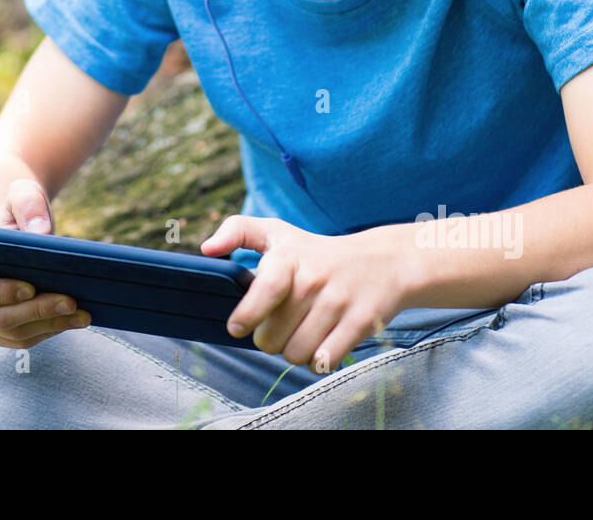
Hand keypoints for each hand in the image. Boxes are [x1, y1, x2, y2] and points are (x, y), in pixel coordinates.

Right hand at [0, 178, 90, 347]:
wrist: (12, 232)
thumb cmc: (14, 213)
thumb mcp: (20, 195)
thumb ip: (28, 203)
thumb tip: (41, 232)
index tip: (31, 287)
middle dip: (36, 311)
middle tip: (71, 300)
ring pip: (14, 334)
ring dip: (50, 325)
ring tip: (83, 312)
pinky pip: (24, 338)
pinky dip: (51, 330)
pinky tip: (76, 318)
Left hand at [200, 215, 410, 372]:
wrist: (385, 261)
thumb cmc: (319, 252)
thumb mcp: (279, 233)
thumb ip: (238, 231)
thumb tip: (207, 248)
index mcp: (289, 258)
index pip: (265, 290)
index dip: (246, 315)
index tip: (236, 327)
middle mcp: (314, 280)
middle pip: (272, 338)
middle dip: (270, 338)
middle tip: (282, 324)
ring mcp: (339, 303)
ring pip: (295, 354)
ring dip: (293, 351)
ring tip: (302, 332)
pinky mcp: (360, 324)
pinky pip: (323, 361)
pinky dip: (317, 361)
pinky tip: (322, 343)